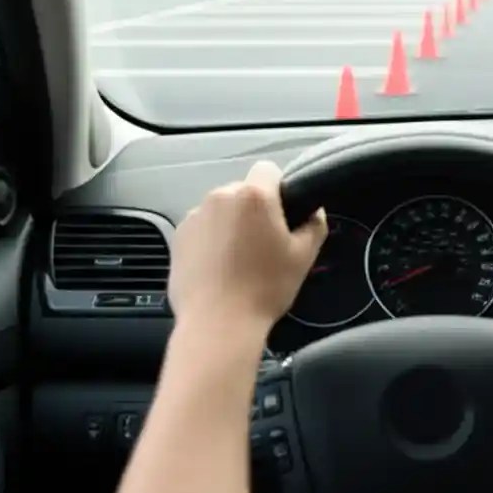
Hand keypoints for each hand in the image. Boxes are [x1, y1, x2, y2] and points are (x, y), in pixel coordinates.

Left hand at [167, 160, 327, 333]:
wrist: (218, 324)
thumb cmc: (265, 287)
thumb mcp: (303, 257)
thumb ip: (314, 225)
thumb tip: (314, 212)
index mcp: (253, 196)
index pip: (268, 169)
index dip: (280, 188)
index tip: (284, 214)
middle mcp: (220, 197)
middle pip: (243, 191)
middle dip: (255, 209)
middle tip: (266, 242)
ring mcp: (194, 216)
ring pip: (221, 210)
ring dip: (231, 224)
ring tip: (240, 259)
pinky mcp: (178, 237)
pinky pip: (202, 228)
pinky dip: (211, 240)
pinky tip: (220, 268)